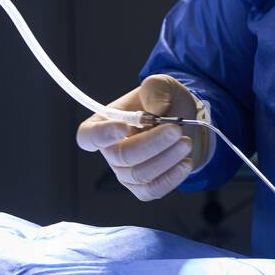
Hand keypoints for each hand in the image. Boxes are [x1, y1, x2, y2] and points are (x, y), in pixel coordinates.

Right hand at [76, 74, 210, 200]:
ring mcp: (125, 172)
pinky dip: (172, 177)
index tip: (124, 127)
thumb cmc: (165, 103)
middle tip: (176, 129)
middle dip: (152, 144)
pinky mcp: (142, 187)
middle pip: (121, 156)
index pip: (88, 136)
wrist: (185, 125)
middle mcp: (110, 151)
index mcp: (105, 123)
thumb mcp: (163, 85)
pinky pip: (152, 189)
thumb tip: (154, 110)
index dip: (101, 135)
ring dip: (167, 158)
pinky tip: (185, 162)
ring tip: (186, 142)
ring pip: (140, 174)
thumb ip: (156, 90)